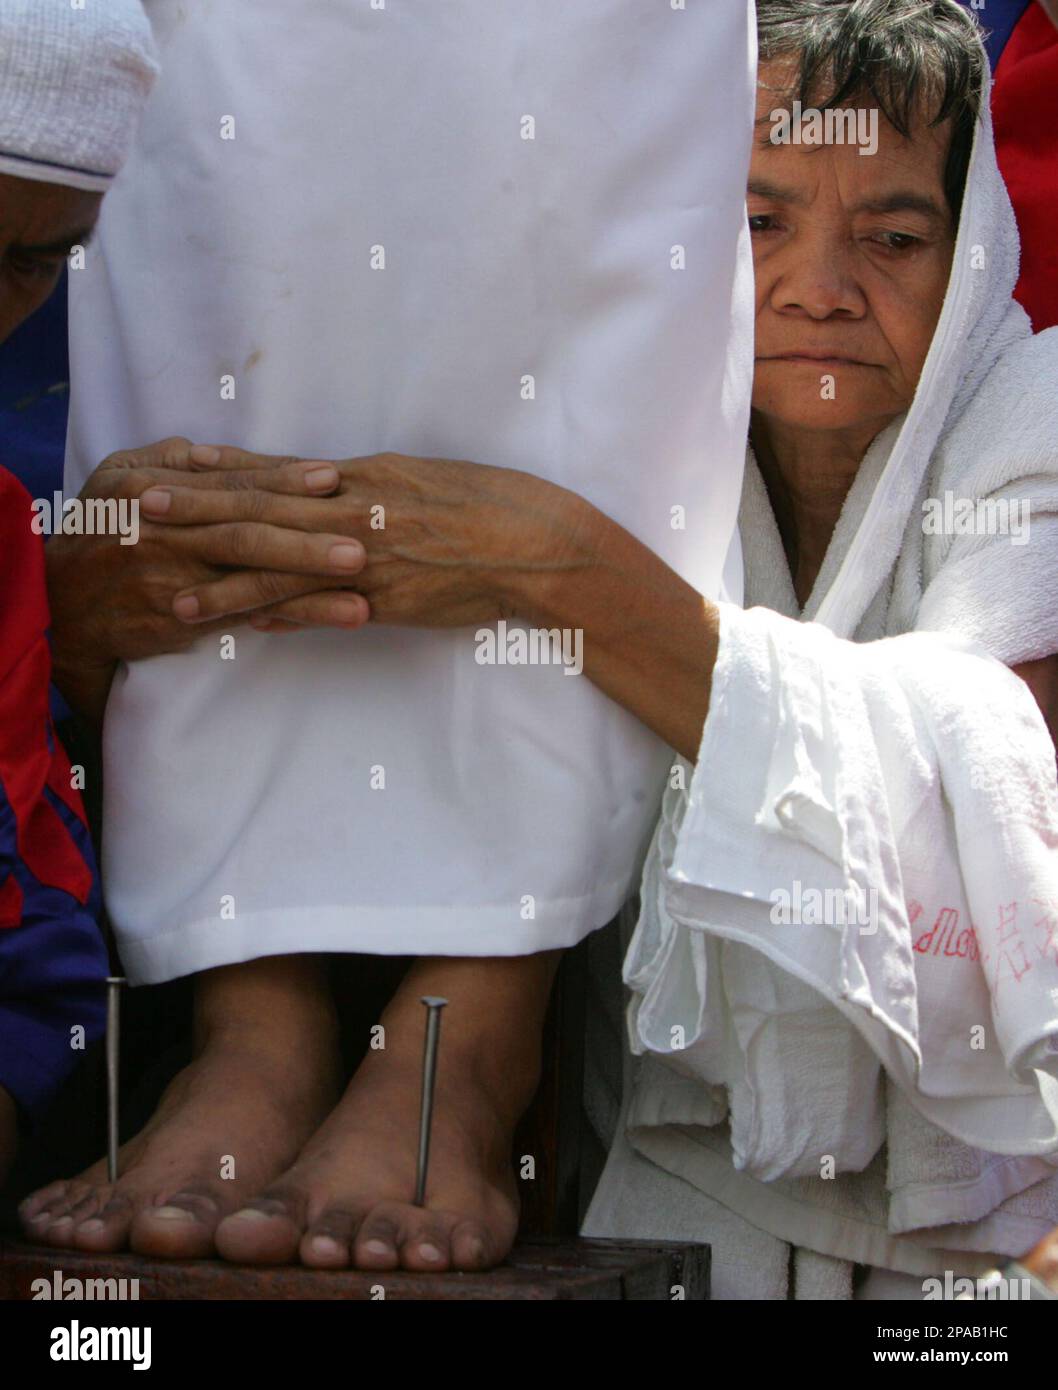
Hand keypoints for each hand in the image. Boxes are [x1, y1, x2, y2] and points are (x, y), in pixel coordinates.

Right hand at [46, 437, 369, 720]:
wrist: (63, 602)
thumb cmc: (102, 531)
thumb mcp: (118, 478)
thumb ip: (172, 462)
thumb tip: (217, 451)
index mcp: (154, 488)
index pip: (231, 481)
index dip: (283, 478)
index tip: (333, 476)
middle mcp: (166, 532)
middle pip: (247, 529)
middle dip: (309, 535)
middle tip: (365, 538)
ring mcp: (175, 580)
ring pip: (251, 577)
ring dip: (311, 584)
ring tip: (362, 588)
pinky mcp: (181, 621)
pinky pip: (243, 617)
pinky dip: (290, 617)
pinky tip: (331, 618)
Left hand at [138, 447, 598, 631]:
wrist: (534, 543)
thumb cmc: (492, 507)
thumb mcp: (426, 481)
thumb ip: (375, 488)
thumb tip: (333, 488)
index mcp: (365, 475)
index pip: (282, 471)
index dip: (228, 468)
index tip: (182, 462)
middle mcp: (355, 507)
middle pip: (262, 506)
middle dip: (199, 507)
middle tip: (142, 505)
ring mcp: (365, 552)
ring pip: (278, 562)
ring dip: (219, 575)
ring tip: (168, 583)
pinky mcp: (381, 595)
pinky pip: (318, 605)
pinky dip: (276, 614)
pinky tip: (238, 625)